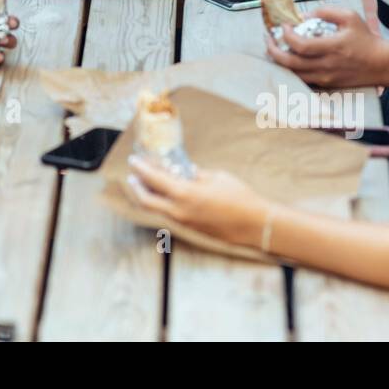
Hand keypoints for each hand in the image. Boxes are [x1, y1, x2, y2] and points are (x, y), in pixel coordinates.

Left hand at [126, 155, 267, 248]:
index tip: (133, 160)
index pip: (154, 179)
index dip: (141, 168)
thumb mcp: (215, 177)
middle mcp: (179, 211)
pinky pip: (168, 214)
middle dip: (136, 186)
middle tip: (133, 174)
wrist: (255, 225)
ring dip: (147, 195)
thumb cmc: (238, 196)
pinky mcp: (190, 228)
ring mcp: (183, 222)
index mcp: (185, 194)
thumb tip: (181, 170)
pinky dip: (161, 202)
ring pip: (156, 209)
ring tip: (145, 183)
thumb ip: (194, 174)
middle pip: (146, 200)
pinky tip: (165, 194)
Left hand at [264, 5, 388, 88]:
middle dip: (273, 50)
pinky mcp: (327, 84)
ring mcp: (326, 78)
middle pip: (291, 63)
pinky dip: (291, 70)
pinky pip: (302, 80)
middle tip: (267, 39)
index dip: (286, 36)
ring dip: (279, 62)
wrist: (381, 64)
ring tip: (273, 49)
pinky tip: (287, 59)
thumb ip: (326, 12)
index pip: (301, 46)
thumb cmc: (365, 39)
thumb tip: (304, 15)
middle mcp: (327, 65)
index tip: (284, 26)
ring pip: (294, 74)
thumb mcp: (349, 17)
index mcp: (332, 48)